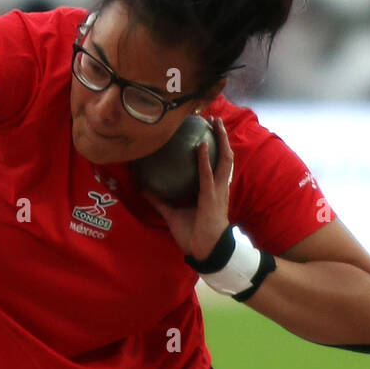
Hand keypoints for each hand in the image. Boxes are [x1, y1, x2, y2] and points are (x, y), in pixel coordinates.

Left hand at [145, 117, 233, 259]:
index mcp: (212, 189)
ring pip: (224, 160)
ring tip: (215, 123)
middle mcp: (218, 187)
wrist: (204, 251)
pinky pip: (207, 174)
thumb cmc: (193, 234)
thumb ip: (160, 201)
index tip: (208, 130)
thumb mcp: (173, 213)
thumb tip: (144, 189)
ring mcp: (217, 191)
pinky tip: (201, 144)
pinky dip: (205, 159)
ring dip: (221, 140)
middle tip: (214, 118)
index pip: (216, 163)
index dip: (215, 147)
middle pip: (225, 156)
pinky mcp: (210, 197)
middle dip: (222, 136)